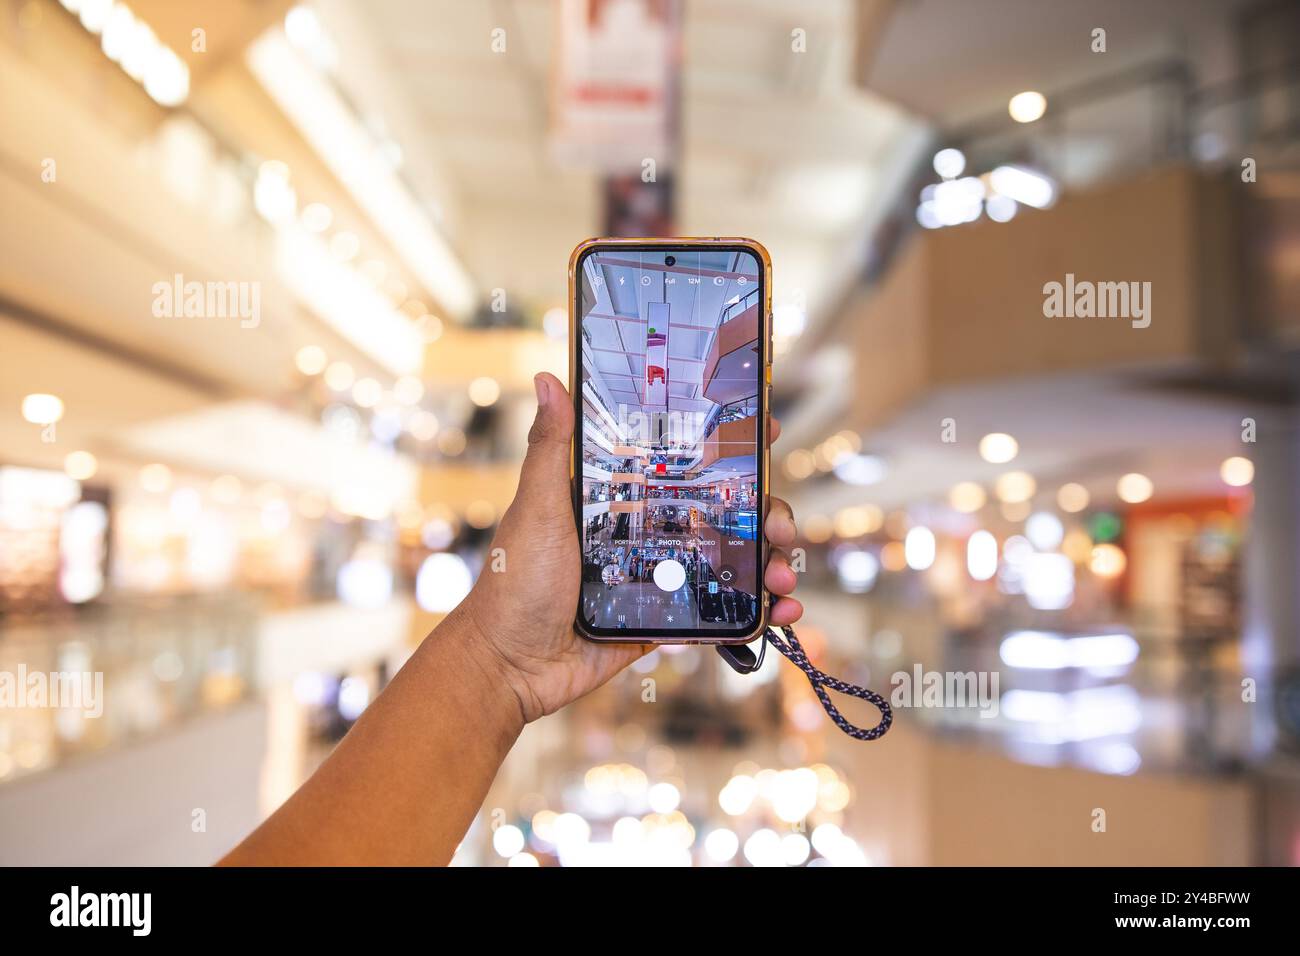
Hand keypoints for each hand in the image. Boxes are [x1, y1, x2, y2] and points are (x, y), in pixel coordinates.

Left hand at [462, 372, 801, 723]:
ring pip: (729, 560)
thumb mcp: (537, 509)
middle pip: (721, 510)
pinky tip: (780, 613)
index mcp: (617, 497)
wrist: (509, 666)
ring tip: (783, 578)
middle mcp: (644, 530)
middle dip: (764, 513)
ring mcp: (659, 576)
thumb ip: (549, 447)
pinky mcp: (665, 620)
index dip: (726, 446)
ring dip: (767, 564)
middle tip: (780, 525)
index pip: (681, 460)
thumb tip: (548, 379)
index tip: (764, 430)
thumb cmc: (513, 582)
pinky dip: (756, 613)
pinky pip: (719, 610)